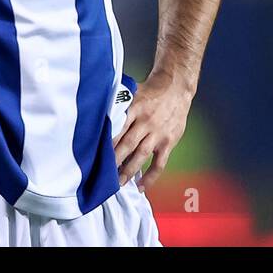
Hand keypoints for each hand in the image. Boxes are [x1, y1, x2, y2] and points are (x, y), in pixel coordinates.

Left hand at [112, 69, 193, 188]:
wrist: (176, 86)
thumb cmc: (150, 91)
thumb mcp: (132, 92)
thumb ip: (119, 106)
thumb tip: (100, 118)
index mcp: (134, 108)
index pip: (118, 129)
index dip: (107, 143)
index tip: (96, 155)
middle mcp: (146, 121)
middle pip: (127, 144)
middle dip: (115, 160)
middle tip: (103, 174)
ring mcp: (158, 133)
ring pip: (141, 155)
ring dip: (129, 170)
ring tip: (118, 183)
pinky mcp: (169, 141)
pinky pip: (159, 163)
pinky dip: (150, 176)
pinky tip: (141, 186)